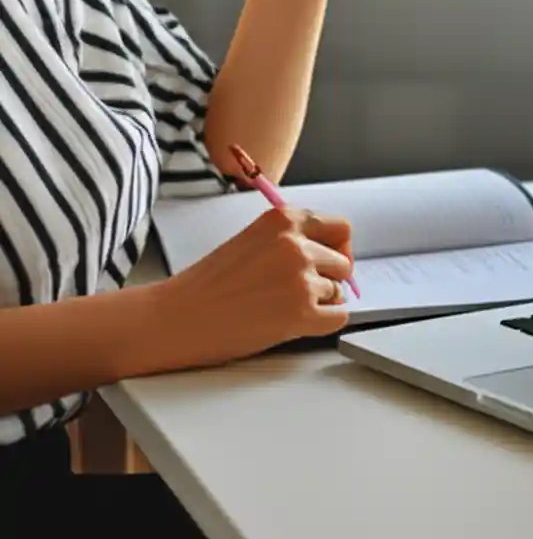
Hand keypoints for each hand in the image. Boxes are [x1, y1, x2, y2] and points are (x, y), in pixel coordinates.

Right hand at [156, 208, 352, 368]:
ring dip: (319, 303)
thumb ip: (290, 241)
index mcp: (283, 220)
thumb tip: (332, 256)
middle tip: (298, 292)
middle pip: (344, 263)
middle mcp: (296, 245)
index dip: (339, 248)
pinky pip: (339, 317)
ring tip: (281, 308)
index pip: (340, 228)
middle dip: (328, 279)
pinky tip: (293, 324)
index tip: (331, 262)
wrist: (176, 317)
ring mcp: (301, 278)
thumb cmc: (207, 285)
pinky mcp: (302, 312)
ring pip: (339, 292)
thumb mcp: (252, 242)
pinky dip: (322, 324)